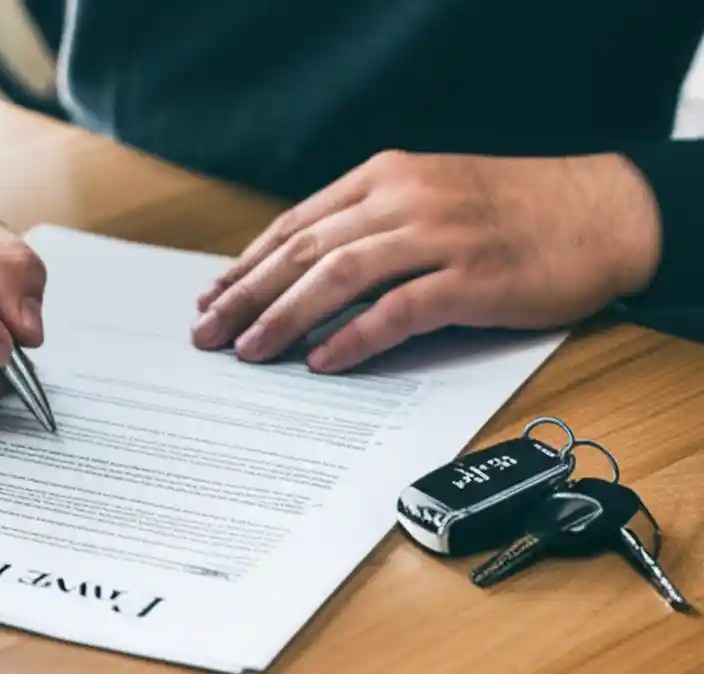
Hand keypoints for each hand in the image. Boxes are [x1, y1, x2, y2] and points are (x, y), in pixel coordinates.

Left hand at [192, 151, 661, 371]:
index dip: (247, 264)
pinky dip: (354, 337)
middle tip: (207, 332)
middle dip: (247, 294)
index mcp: (385, 176)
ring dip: (285, 316)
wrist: (600, 212)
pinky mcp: (473, 276)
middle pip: (305, 249)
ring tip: (249, 351)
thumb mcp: (427, 197)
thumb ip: (367, 225)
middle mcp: (404, 199)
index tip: (212, 297)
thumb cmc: (508, 212)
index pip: (296, 224)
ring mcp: (440, 235)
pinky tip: (322, 361)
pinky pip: (399, 310)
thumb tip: (298, 276)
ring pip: (340, 275)